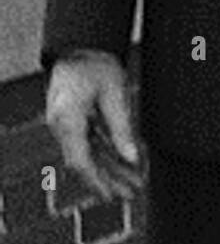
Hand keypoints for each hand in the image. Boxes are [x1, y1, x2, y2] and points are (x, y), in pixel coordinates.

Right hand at [46, 51, 142, 199]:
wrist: (80, 46)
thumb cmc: (97, 65)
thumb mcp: (115, 94)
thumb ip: (122, 127)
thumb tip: (133, 157)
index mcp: (68, 120)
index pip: (80, 160)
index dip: (97, 181)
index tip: (112, 196)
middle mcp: (62, 126)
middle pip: (84, 162)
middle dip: (108, 180)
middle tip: (132, 194)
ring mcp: (65, 125)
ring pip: (88, 154)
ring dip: (110, 169)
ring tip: (134, 183)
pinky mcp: (72, 121)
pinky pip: (89, 143)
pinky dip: (107, 154)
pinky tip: (125, 163)